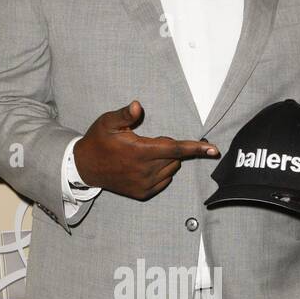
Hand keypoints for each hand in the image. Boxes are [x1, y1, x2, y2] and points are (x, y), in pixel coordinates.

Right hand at [74, 99, 219, 200]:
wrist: (86, 167)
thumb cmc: (98, 141)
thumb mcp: (107, 123)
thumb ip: (125, 115)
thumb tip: (137, 105)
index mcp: (139, 152)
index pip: (175, 149)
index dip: (195, 148)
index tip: (214, 149)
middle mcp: (145, 171)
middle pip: (174, 158)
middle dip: (168, 147)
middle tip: (147, 142)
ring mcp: (144, 184)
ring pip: (171, 169)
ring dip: (165, 160)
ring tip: (143, 154)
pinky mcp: (143, 193)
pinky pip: (164, 180)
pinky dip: (161, 172)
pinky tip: (143, 166)